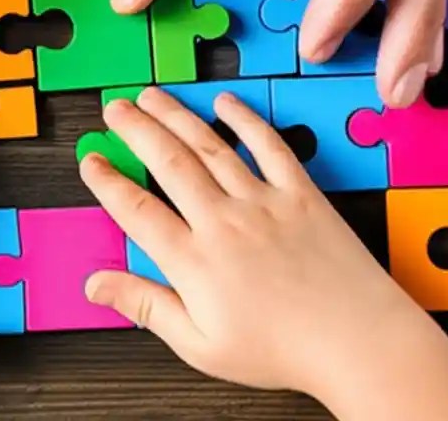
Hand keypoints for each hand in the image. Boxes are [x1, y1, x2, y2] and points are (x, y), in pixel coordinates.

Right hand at [79, 88, 447, 419]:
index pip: (135, 209)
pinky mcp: (300, 195)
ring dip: (176, 116)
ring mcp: (263, 203)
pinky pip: (268, 146)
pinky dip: (245, 120)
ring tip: (152, 96)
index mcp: (194, 261)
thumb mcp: (201, 345)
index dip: (106, 181)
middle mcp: (223, 222)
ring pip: (209, 147)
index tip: (90, 160)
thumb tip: (97, 285)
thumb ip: (146, 307)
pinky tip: (225, 103)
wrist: (357, 342)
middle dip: (136, 129)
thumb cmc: (282, 350)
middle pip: (167, 163)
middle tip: (114, 107)